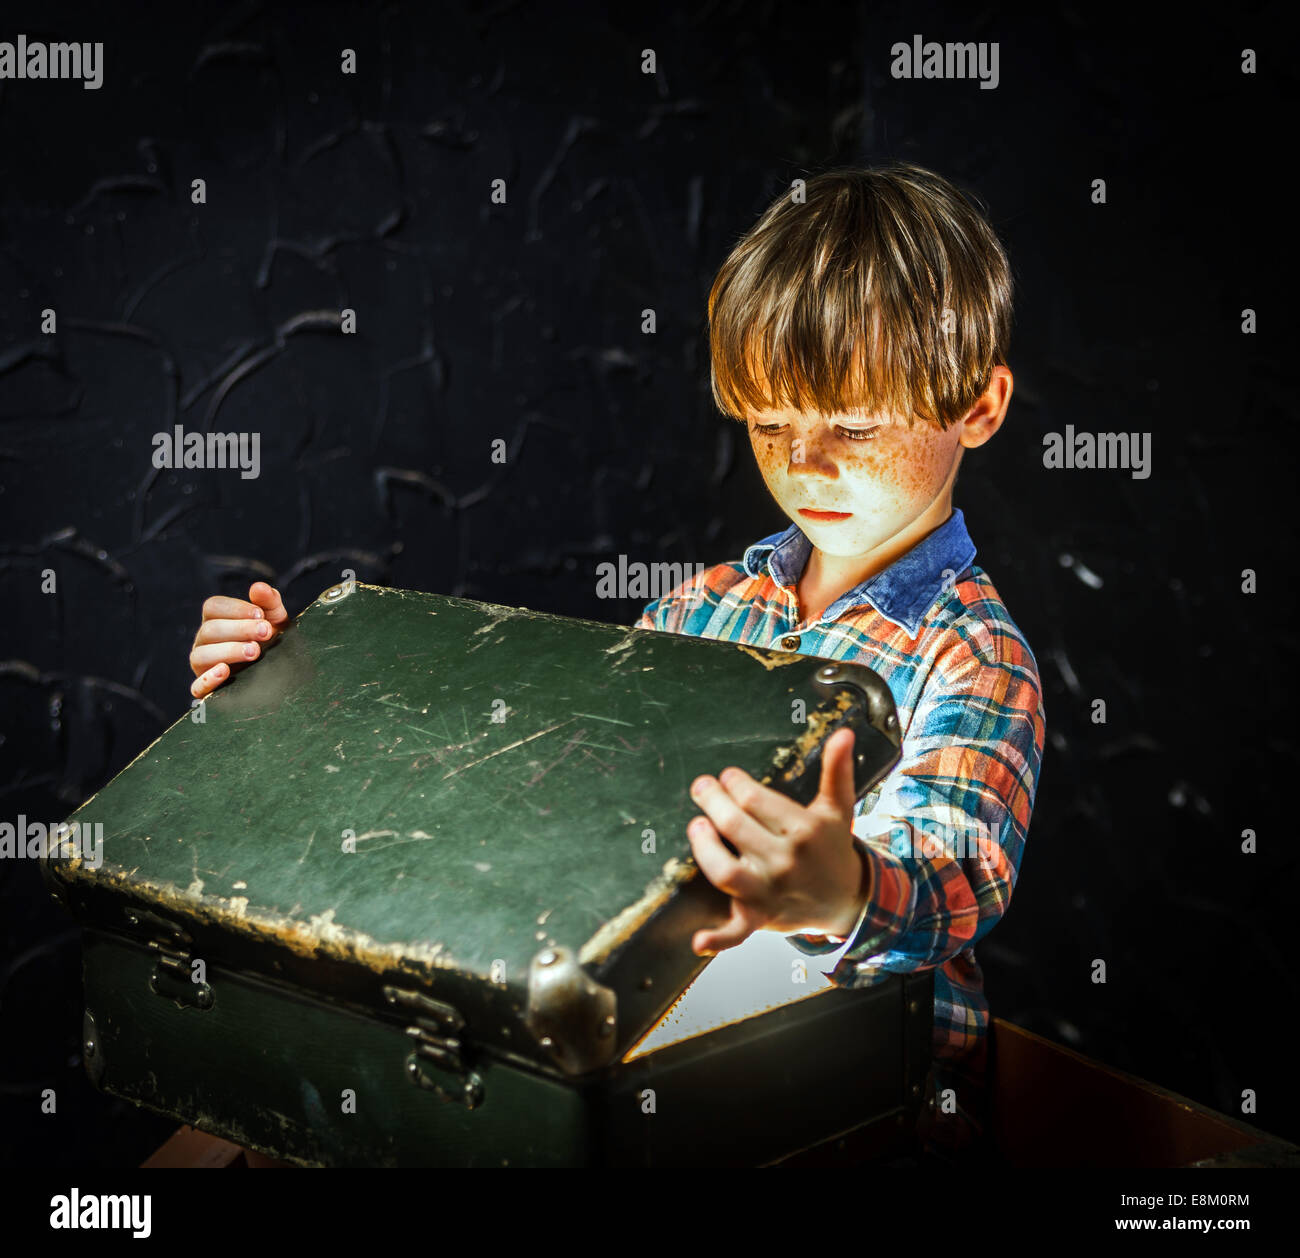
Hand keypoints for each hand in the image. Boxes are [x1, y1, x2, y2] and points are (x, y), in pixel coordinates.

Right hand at [189, 582, 288, 698]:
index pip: (213, 607)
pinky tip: (225, 671)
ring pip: (201, 655)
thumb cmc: (272, 640)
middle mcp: (204, 640)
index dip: (236, 608)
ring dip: (229, 651)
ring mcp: (202, 664)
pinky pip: (196, 686)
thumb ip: (268, 601)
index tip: (261, 614)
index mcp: (216, 620)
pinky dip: (208, 679)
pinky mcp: (206, 688)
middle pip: (210, 630)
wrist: (280, 672)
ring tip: (255, 652)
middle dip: (240, 629)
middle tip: (266, 633)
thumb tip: (258, 587)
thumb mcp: (275, 619)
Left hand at [685, 727, 870, 955]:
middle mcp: (785, 861)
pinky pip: (736, 932)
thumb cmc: (833, 848)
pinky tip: (699, 941)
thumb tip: (843, 732)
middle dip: (712, 801)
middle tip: (702, 787)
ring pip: (723, 870)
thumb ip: (837, 770)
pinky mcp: (759, 917)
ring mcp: (770, 891)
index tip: (729, 777)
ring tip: (697, 824)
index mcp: (804, 830)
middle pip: (734, 826)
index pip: (756, 800)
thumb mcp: (838, 809)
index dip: (735, 783)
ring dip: (703, 847)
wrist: (847, 900)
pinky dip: (718, 939)